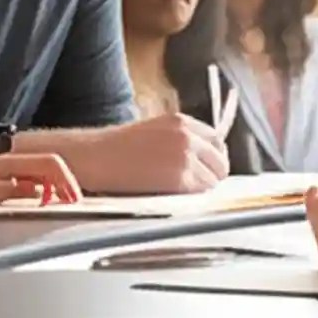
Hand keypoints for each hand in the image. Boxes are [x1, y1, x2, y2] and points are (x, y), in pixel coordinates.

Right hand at [62, 113, 229, 193]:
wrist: (97, 157)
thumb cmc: (119, 148)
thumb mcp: (156, 131)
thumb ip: (181, 139)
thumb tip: (202, 159)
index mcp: (182, 121)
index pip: (216, 140)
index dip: (213, 157)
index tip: (207, 167)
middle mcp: (188, 136)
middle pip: (220, 160)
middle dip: (213, 174)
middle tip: (198, 184)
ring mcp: (186, 156)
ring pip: (213, 179)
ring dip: (202, 187)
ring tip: (180, 190)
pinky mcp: (180, 178)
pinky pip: (200, 192)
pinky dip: (193, 196)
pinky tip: (175, 194)